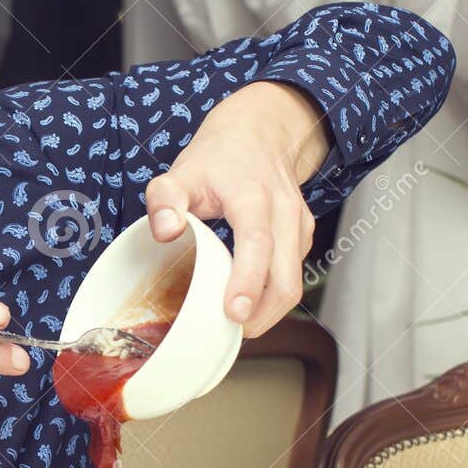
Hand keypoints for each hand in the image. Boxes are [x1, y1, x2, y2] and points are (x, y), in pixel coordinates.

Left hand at [144, 81, 329, 336]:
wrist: (258, 134)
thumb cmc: (216, 159)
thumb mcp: (180, 171)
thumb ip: (165, 200)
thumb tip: (166, 232)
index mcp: (252, 194)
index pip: (257, 241)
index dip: (248, 280)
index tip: (233, 312)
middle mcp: (283, 210)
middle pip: (286, 274)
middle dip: (263, 312)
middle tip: (234, 333)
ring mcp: (298, 224)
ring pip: (295, 280)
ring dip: (270, 310)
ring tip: (239, 326)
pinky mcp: (303, 236)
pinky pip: (294, 274)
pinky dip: (274, 296)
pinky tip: (251, 305)